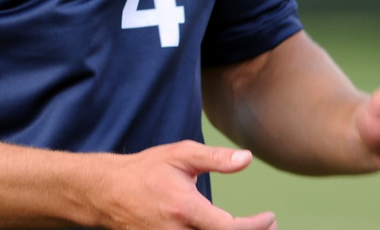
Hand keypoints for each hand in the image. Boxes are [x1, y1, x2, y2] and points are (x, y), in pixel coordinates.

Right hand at [93, 141, 276, 229]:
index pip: (229, 228)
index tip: (270, 217)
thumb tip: (247, 158)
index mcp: (184, 208)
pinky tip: (227, 229)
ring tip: (252, 228)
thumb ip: (215, 158)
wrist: (109, 193)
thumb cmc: (147, 171)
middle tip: (269, 224)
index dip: (255, 227)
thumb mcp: (180, 155)